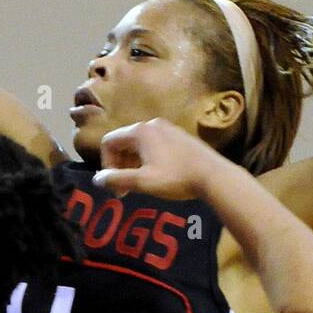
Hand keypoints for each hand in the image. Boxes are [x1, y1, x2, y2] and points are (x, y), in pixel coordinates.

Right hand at [94, 118, 222, 199]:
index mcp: (140, 131)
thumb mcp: (143, 181)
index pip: (108, 142)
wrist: (215, 176)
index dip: (106, 164)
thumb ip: (116, 180)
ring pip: (139, 145)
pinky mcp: (180, 137)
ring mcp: (168, 129)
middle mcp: (152, 125)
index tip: (115, 184)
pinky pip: (154, 145)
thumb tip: (97, 180)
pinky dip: (148, 159)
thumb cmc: (176, 177)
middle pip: (123, 143)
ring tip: (140, 183)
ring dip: (133, 164)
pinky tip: (158, 175)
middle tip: (124, 188)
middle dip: (119, 165)